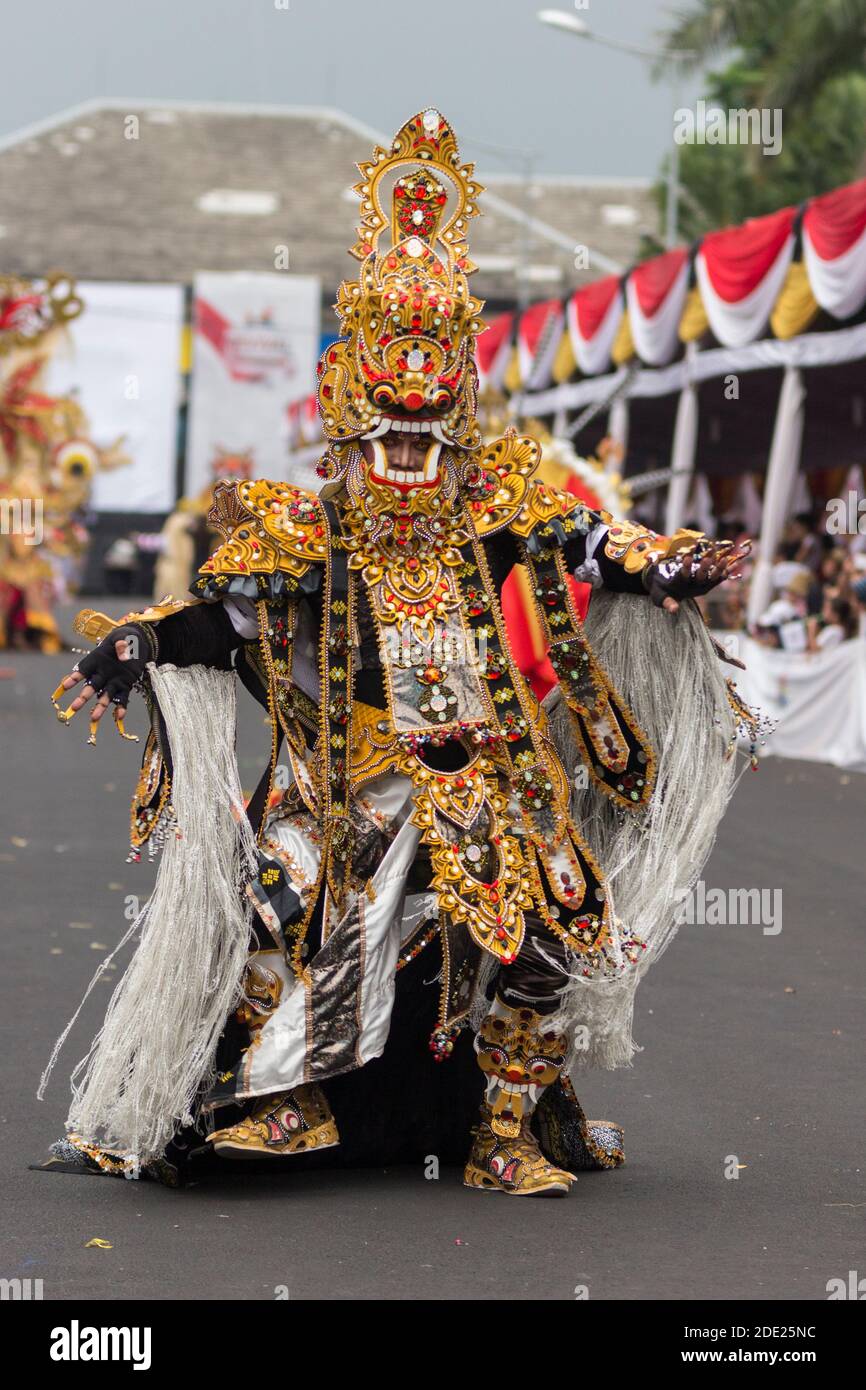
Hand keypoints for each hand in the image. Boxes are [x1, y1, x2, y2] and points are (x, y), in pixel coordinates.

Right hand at [51, 623, 147, 742]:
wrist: (137, 643)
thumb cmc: (126, 638)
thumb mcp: (124, 636)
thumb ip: (121, 643)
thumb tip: (123, 655)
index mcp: (96, 661)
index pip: (82, 671)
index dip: (74, 678)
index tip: (65, 686)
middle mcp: (102, 674)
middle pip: (91, 687)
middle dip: (83, 698)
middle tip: (74, 708)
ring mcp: (113, 681)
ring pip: (105, 696)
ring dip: (100, 707)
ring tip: (94, 718)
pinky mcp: (125, 685)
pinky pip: (122, 697)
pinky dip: (121, 707)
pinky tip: (120, 716)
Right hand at [646, 539, 750, 612]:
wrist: (667, 589)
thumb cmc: (661, 592)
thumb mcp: (661, 598)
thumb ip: (667, 603)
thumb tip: (674, 610)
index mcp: (684, 589)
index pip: (685, 577)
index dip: (687, 568)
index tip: (686, 558)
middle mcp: (696, 586)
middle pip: (702, 576)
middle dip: (705, 567)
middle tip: (707, 557)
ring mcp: (704, 581)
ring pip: (713, 574)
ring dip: (719, 566)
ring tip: (723, 555)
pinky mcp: (709, 579)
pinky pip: (722, 574)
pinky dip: (729, 569)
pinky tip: (737, 562)